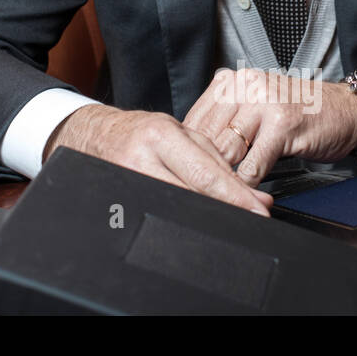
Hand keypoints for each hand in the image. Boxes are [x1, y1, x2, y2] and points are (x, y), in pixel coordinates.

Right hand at [44, 105, 273, 215]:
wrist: (97, 135)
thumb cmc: (143, 133)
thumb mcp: (180, 134)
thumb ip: (216, 160)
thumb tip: (253, 193)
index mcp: (162, 136)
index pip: (206, 174)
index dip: (236, 196)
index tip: (259, 209)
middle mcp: (142, 160)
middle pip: (193, 195)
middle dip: (227, 208)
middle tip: (252, 217)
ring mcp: (128, 183)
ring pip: (176, 209)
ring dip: (206, 217)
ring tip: (227, 218)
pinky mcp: (121, 201)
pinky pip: (159, 214)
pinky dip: (182, 220)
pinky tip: (196, 222)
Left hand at [183, 68, 356, 185]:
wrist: (348, 110)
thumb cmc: (301, 112)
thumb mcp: (255, 106)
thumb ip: (225, 121)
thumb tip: (192, 151)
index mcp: (233, 81)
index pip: (195, 121)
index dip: (189, 152)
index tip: (187, 173)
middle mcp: (245, 86)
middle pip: (206, 137)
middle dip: (204, 167)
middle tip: (199, 190)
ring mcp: (264, 103)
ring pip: (226, 151)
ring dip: (223, 178)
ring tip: (221, 194)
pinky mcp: (281, 124)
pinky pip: (252, 165)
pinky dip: (246, 184)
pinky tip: (247, 192)